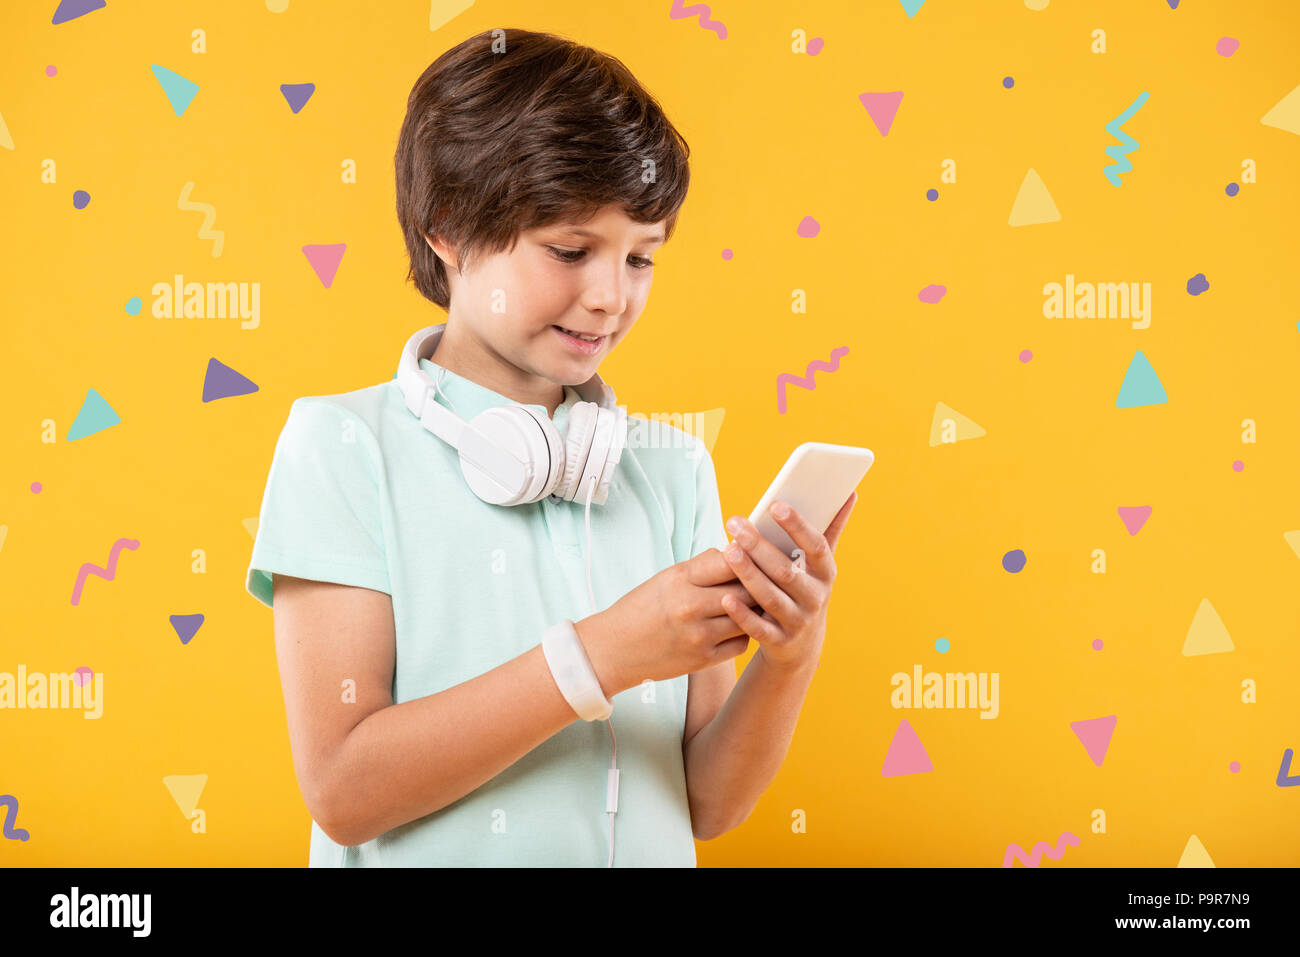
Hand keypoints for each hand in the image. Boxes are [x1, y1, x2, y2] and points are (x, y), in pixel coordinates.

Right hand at [578, 548, 758, 695]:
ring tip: (756, 602)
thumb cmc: (640, 609)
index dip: (748, 557)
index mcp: (679, 579)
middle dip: (758, 583)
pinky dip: (745, 632)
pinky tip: (739, 625)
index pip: (730, 561)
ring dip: (754, 609)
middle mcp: (690, 606)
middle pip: (746, 589)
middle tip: (767, 580)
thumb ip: (702, 567)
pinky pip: (741, 642)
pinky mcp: (703, 659)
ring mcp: (698, 635)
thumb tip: (737, 555)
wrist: (613, 651)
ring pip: (747, 617)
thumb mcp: (665, 578)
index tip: (755, 556)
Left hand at [719, 491, 856, 672]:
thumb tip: (850, 492)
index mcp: (825, 574)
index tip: (775, 505)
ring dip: (748, 574)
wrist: (800, 646)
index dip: (798, 526)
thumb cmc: (805, 590)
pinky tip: (725, 597)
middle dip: (759, 547)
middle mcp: (815, 598)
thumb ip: (831, 529)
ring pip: (770, 597)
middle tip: (735, 524)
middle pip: (786, 571)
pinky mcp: (779, 641)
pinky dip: (742, 614)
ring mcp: (797, 622)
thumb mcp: (820, 565)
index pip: (817, 547)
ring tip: (727, 550)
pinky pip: (758, 628)